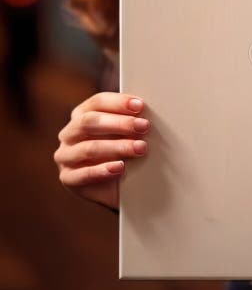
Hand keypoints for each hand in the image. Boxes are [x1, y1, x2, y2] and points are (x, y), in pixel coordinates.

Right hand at [54, 92, 148, 210]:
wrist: (121, 187)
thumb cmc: (125, 151)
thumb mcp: (129, 134)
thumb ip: (132, 122)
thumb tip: (147, 113)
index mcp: (83, 115)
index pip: (97, 102)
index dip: (119, 102)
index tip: (140, 106)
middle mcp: (70, 133)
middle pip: (89, 122)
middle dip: (120, 123)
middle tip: (144, 126)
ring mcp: (66, 156)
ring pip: (88, 148)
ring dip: (117, 147)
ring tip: (140, 148)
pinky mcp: (68, 178)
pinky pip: (83, 174)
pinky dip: (103, 170)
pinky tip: (120, 167)